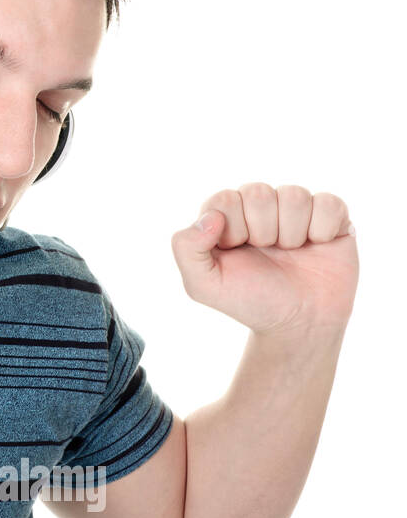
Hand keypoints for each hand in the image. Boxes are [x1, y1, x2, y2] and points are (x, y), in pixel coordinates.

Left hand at [170, 184, 357, 335]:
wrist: (298, 324)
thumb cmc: (249, 300)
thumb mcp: (203, 285)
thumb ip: (186, 249)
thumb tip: (211, 216)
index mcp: (227, 215)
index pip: (225, 199)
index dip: (232, 229)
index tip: (237, 251)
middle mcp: (260, 207)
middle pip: (258, 193)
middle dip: (262, 232)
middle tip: (267, 253)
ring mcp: (296, 209)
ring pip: (294, 196)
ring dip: (291, 233)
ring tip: (290, 253)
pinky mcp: (331, 216)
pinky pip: (329, 204)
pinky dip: (322, 230)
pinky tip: (316, 246)